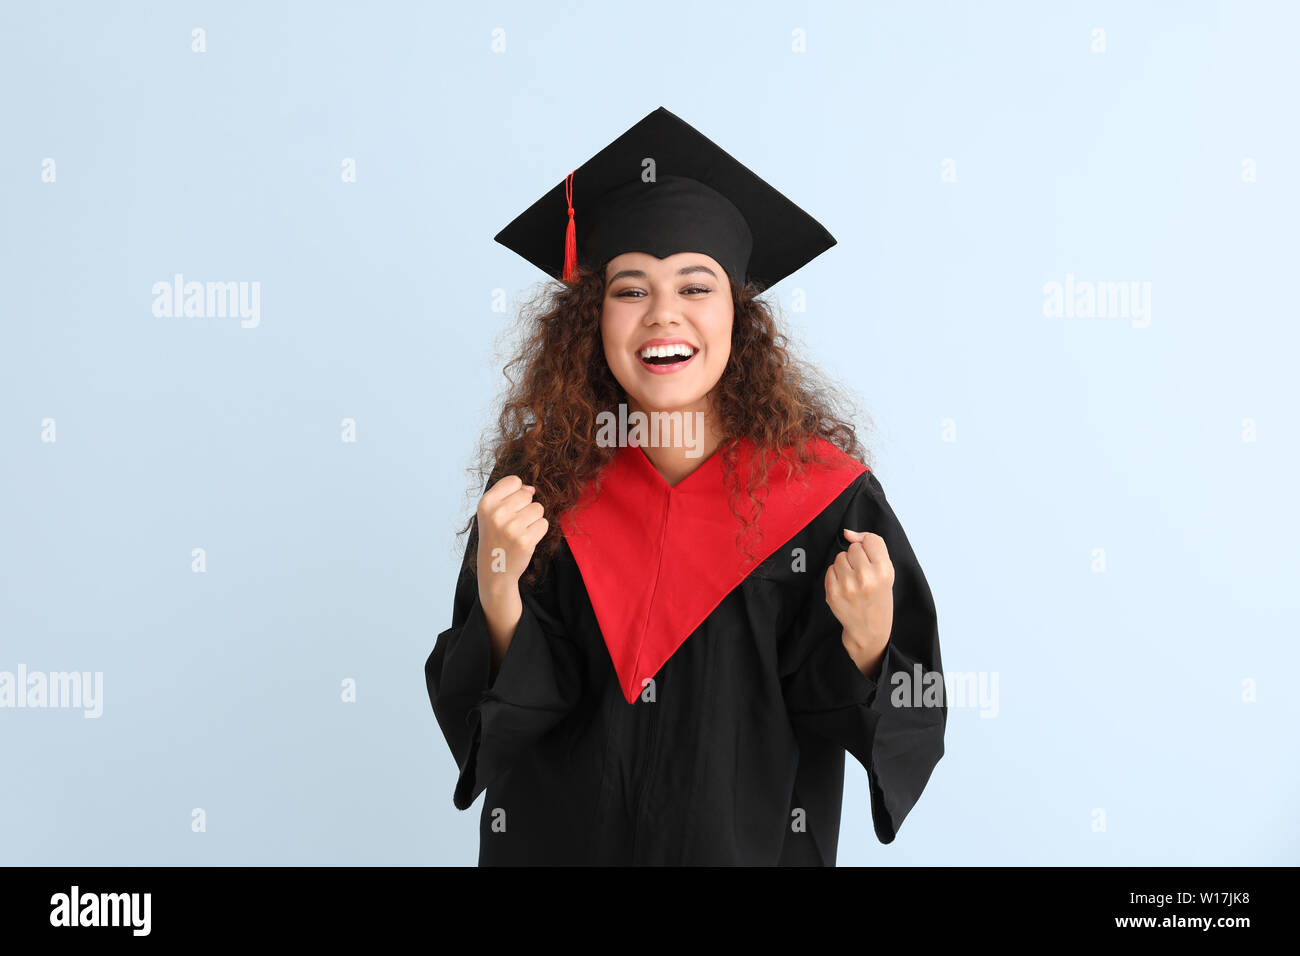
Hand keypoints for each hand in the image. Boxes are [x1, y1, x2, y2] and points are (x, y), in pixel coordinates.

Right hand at [476, 475, 547, 591]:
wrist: (495, 569)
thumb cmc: (495, 538)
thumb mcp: (491, 513)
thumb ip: (509, 495)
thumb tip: (531, 489)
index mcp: (486, 503)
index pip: (514, 481)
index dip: (516, 493)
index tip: (508, 508)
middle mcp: (497, 513)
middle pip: (528, 495)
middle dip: (525, 507)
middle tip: (513, 524)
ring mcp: (511, 527)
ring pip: (538, 508)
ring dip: (533, 519)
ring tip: (519, 532)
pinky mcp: (525, 540)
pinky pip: (544, 523)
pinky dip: (538, 531)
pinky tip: (525, 539)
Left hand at [824, 528, 893, 675]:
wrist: (870, 629)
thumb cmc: (879, 598)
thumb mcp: (887, 572)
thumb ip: (872, 547)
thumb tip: (847, 533)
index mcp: (884, 571)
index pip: (870, 540)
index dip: (869, 548)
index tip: (871, 559)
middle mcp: (865, 577)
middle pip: (853, 548)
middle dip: (857, 558)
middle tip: (863, 574)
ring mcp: (847, 586)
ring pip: (840, 557)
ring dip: (845, 566)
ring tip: (854, 581)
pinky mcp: (832, 592)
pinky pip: (830, 569)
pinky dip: (836, 576)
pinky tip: (845, 587)